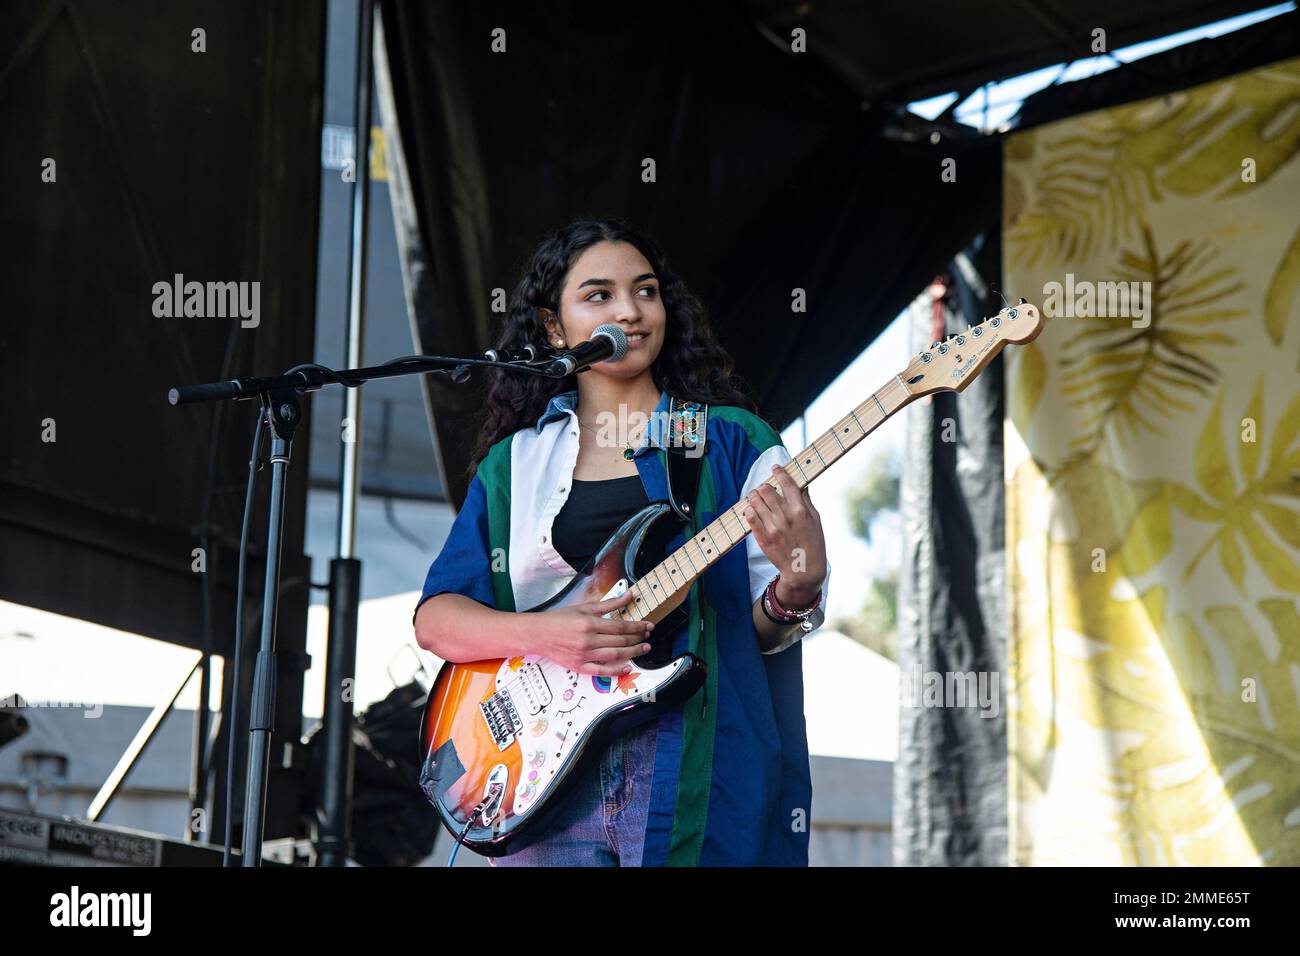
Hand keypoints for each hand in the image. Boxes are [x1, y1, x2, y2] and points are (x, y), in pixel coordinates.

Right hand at [531, 591, 653, 675]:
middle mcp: (588, 640)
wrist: (538, 634)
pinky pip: (601, 671)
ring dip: (633, 652)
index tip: (648, 625)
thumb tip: (628, 595)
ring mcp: (584, 655)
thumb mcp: (584, 607)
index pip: (620, 626)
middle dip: (638, 638)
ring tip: (644, 648)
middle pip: (620, 640)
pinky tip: (627, 667)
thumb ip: (608, 603)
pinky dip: (616, 670)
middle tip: (648, 636)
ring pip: (615, 655)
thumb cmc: (559, 619)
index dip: (637, 626)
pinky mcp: (579, 667)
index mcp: (590, 623)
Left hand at [742, 463, 825, 604]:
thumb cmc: (813, 543)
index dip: (779, 472)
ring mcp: (772, 527)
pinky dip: (749, 510)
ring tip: (756, 498)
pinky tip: (753, 510)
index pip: (787, 483)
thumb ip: (806, 500)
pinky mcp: (762, 537)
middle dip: (764, 486)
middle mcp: (785, 517)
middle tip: (764, 488)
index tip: (775, 468)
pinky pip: (749, 516)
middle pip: (766, 490)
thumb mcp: (815, 519)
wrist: (803, 570)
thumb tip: (802, 483)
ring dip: (754, 496)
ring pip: (755, 501)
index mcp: (800, 510)